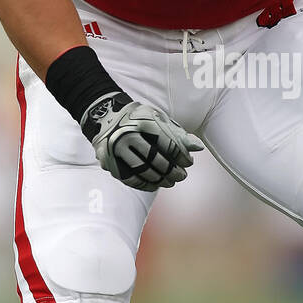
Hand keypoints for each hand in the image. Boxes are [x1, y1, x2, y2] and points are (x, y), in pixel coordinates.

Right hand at [81, 93, 202, 190]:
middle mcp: (127, 134)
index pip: (168, 143)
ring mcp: (115, 148)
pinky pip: (129, 178)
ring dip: (160, 180)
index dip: (181, 156)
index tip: (188, 162)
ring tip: (170, 182)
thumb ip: (177, 133)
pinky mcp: (109, 161)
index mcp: (142, 121)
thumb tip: (198, 147)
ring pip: (142, 171)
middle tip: (182, 176)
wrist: (105, 117)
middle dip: (172, 171)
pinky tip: (154, 185)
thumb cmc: (138, 119)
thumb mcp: (157, 118)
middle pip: (155, 159)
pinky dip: (144, 184)